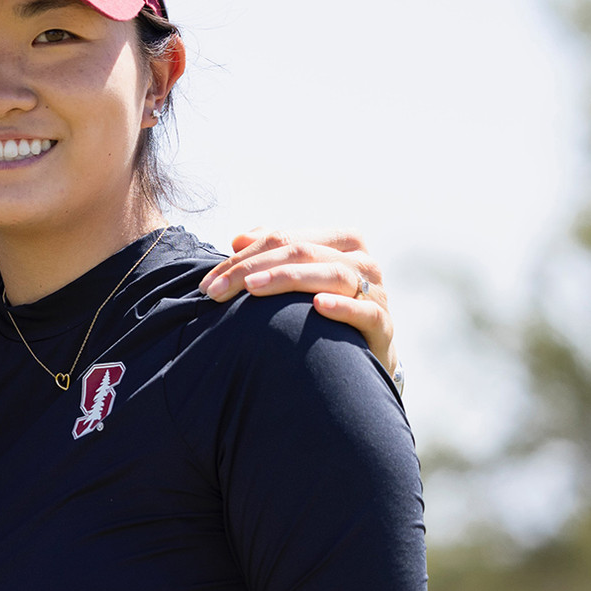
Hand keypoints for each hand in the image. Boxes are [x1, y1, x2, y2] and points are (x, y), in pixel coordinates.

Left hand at [199, 228, 395, 370]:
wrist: (366, 352)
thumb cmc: (325, 309)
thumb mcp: (299, 277)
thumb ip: (272, 254)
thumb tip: (238, 239)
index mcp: (341, 241)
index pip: (285, 239)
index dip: (243, 257)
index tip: (208, 283)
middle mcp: (362, 261)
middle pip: (303, 252)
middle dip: (254, 269)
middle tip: (217, 290)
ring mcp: (376, 291)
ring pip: (333, 274)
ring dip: (289, 279)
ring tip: (253, 289)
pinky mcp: (383, 324)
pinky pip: (364, 310)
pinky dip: (341, 306)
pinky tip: (317, 306)